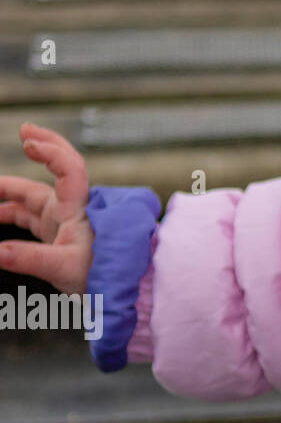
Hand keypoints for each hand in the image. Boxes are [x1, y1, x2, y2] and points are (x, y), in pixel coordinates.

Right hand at [0, 123, 93, 295]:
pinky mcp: (60, 236)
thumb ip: (28, 258)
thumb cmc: (105, 274)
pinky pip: (31, 219)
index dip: (51, 150)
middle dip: (39, 151)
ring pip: (34, 199)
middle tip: (24, 134)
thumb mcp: (65, 266)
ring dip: (10, 193)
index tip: (29, 140)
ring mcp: (65, 222)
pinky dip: (12, 215)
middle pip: (51, 175)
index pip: (69, 168)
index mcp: (78, 208)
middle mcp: (72, 210)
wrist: (127, 289)